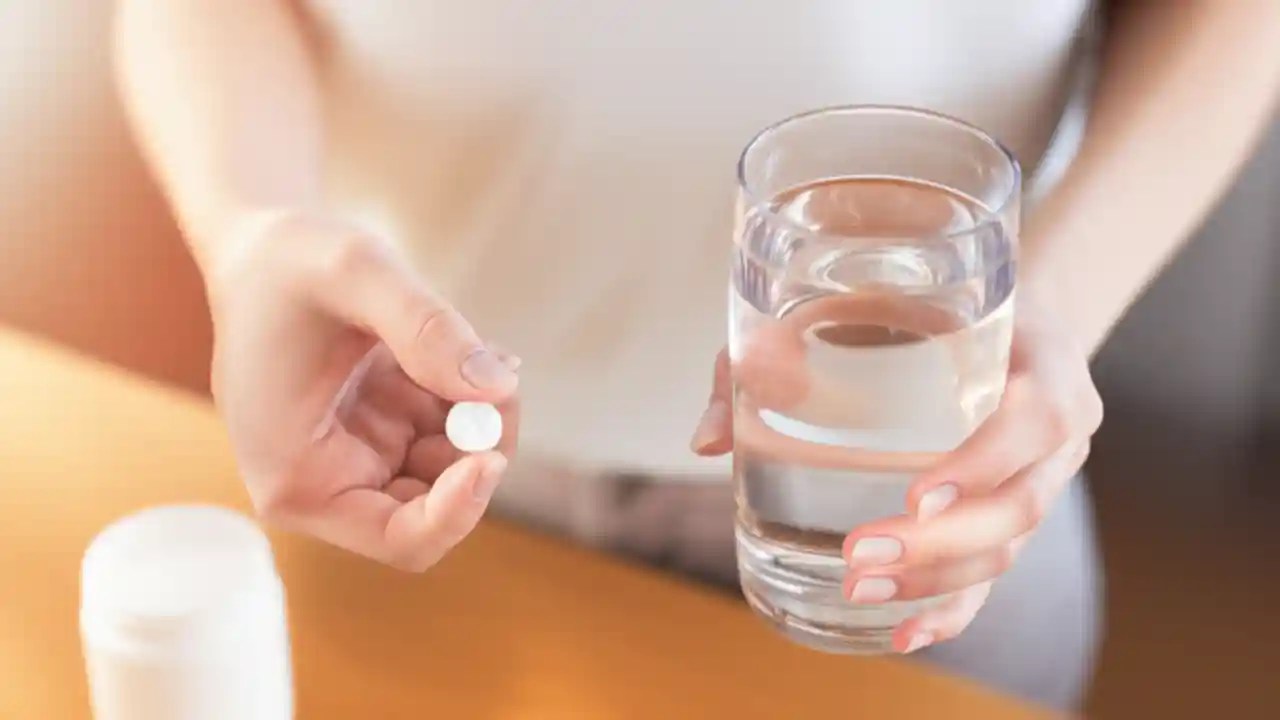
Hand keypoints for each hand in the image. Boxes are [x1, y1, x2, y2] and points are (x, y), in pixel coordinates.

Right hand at [206, 209, 519, 570]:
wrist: (262, 241)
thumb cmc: (286, 258)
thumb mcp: (356, 272)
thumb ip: (426, 328)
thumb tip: (494, 386)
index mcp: (297, 476)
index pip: (399, 537)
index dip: (459, 510)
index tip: (492, 454)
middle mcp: (325, 481)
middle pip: (436, 508)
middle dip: (480, 452)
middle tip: (502, 385)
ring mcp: (357, 455)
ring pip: (451, 469)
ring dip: (481, 419)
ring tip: (481, 352)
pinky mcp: (380, 428)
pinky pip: (446, 433)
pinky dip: (469, 397)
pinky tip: (466, 349)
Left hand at [691, 297, 1101, 652]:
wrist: (997, 307)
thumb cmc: (920, 295)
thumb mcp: (863, 293)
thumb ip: (776, 350)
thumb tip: (706, 438)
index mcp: (1043, 359)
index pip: (1040, 416)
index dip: (987, 460)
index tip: (920, 495)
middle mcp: (1057, 430)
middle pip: (1021, 505)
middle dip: (943, 543)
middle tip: (863, 551)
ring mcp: (1041, 480)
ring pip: (1007, 548)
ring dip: (936, 580)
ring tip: (861, 587)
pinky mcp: (1011, 515)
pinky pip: (994, 573)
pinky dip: (951, 609)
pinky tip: (904, 634)